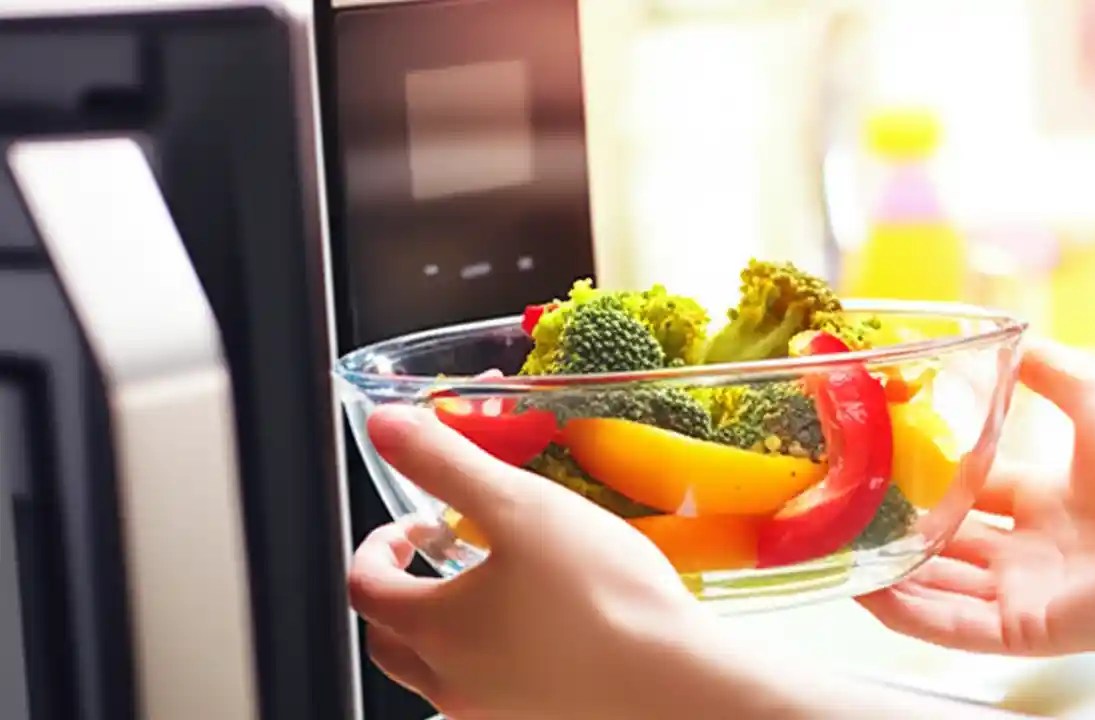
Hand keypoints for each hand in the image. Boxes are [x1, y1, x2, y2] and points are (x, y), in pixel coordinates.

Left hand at [349, 407, 1042, 718]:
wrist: (706, 714)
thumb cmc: (623, 621)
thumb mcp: (534, 513)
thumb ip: (453, 452)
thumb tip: (386, 406)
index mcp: (446, 639)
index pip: (362, 592)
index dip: (376, 547)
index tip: (406, 521)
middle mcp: (469, 695)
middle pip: (406, 643)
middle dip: (425, 587)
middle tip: (459, 547)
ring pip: (474, 676)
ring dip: (490, 626)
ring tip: (537, 578)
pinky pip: (537, 701)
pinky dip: (550, 661)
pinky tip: (602, 627)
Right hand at [858, 338, 1094, 655]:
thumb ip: (1048, 368)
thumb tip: (1012, 331)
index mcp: (1048, 502)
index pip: (972, 493)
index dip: (927, 480)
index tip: (879, 459)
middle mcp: (1032, 551)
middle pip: (946, 545)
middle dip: (895, 530)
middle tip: (842, 509)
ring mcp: (1026, 593)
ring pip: (937, 590)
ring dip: (887, 574)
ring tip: (833, 554)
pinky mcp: (1026, 628)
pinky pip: (952, 628)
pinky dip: (906, 612)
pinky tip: (864, 591)